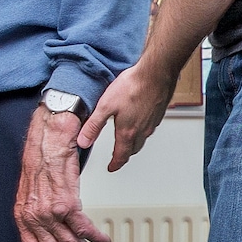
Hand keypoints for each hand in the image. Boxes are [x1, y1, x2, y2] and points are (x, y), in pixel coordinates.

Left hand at [15, 104, 110, 241]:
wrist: (49, 140)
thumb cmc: (42, 162)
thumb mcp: (32, 193)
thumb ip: (37, 214)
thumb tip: (50, 232)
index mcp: (22, 216)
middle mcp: (33, 217)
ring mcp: (49, 212)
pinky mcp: (67, 203)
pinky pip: (85, 229)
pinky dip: (97, 238)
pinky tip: (103, 239)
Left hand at [81, 57, 176, 171]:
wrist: (156, 73)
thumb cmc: (133, 86)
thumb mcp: (105, 106)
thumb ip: (93, 126)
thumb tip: (83, 141)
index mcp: (128, 132)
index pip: (121, 156)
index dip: (115, 164)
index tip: (111, 167)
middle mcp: (142, 131)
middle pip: (133, 149)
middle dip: (124, 155)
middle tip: (119, 157)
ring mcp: (152, 123)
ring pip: (142, 139)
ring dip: (134, 144)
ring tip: (127, 141)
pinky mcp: (158, 113)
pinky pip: (149, 128)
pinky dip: (142, 131)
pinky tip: (139, 122)